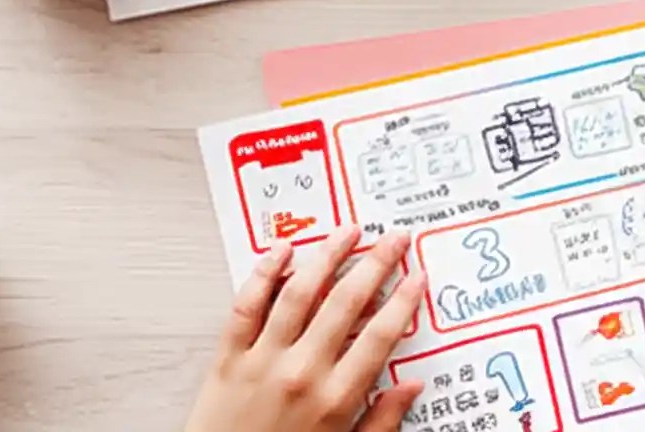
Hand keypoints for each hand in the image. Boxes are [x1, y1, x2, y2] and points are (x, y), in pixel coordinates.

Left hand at [184, 227, 427, 431]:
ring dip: (327, 256)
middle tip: (392, 239)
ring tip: (346, 232)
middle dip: (375, 264)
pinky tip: (282, 250)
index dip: (403, 300)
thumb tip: (412, 386)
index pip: (380, 335)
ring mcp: (263, 361)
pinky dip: (264, 273)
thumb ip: (382, 420)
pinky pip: (246, 306)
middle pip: (346, 303)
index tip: (416, 277)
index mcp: (336, 398)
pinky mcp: (228, 358)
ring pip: (299, 293)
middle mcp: (302, 372)